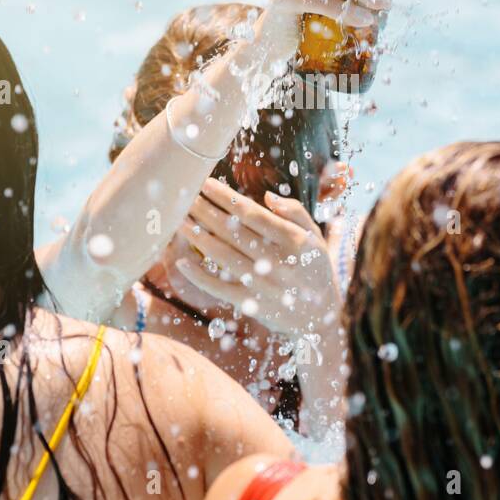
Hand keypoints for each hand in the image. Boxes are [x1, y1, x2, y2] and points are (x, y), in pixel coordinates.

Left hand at [169, 178, 339, 338]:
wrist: (320, 316)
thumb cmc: (314, 267)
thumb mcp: (314, 236)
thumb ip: (294, 212)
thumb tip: (266, 196)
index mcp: (294, 240)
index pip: (252, 214)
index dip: (226, 197)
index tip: (206, 184)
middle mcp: (278, 262)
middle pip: (232, 231)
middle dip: (205, 211)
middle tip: (185, 196)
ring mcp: (262, 285)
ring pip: (222, 256)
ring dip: (197, 236)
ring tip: (179, 220)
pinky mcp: (251, 305)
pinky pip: (219, 288)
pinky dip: (198, 276)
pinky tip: (182, 261)